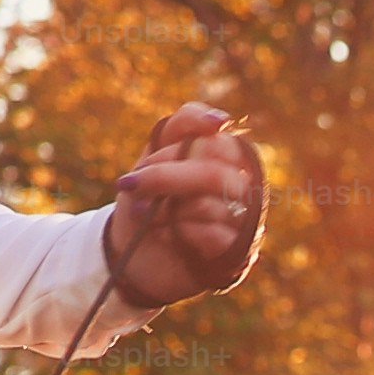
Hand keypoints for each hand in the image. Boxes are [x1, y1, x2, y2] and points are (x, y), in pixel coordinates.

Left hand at [103, 101, 265, 306]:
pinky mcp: (237, 253)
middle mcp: (243, 187)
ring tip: (146, 217)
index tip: (143, 164)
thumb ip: (184, 125)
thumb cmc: (147, 200)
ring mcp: (243, 221)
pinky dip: (179, 233)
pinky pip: (213, 235)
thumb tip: (221, 121)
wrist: (133, 253)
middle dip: (165, 179)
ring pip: (210, 205)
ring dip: (167, 210)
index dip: (173, 152)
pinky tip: (164, 235)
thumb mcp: (155, 154)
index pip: (216, 143)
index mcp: (227, 158)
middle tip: (130, 185)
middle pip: (215, 174)